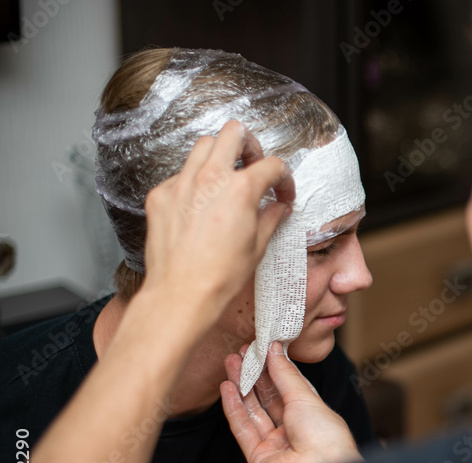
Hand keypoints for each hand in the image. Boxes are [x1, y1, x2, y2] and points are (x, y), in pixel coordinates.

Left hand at [142, 120, 294, 323]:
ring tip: (226, 179)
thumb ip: (271, 218)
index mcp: (240, 189)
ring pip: (203, 146)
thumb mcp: (257, 246)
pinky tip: (200, 203)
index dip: (284, 179)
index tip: (282, 193)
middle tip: (254, 166)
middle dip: (250, 146)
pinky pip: (180, 173)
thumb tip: (278, 208)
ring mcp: (180, 183)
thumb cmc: (220, 276)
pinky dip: (194, 181)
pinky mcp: (161, 195)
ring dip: (220, 156)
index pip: (271, 165)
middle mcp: (209, 178)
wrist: (182, 293)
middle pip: (233, 133)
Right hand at [221, 342, 362, 462]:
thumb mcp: (305, 397)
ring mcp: (274, 445)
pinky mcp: (257, 458)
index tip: (261, 349)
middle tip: (240, 353)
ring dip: (240, 386)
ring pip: (252, 411)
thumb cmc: (324, 436)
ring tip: (230, 362)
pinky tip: (227, 387)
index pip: (288, 388)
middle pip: (268, 399)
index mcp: (311, 416)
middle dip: (253, 375)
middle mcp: (292, 430)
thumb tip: (275, 350)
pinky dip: (233, 408)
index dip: (273, 369)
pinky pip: (242, 429)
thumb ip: (285, 375)